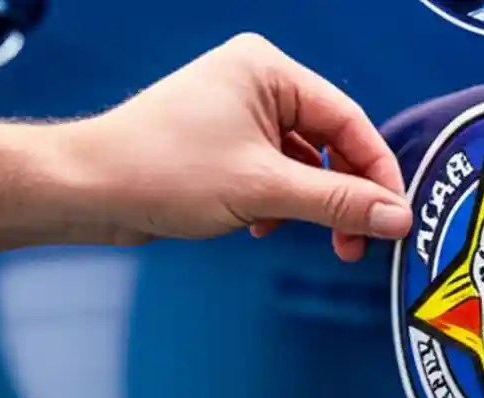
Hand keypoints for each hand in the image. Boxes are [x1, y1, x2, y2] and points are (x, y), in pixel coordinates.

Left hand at [56, 33, 411, 260]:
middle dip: (340, 195)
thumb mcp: (264, 189)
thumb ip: (337, 203)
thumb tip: (395, 217)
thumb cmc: (159, 170)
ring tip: (296, 234)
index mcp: (269, 70)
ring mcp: (237, 111)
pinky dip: (276, 202)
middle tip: (353, 241)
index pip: (348, 121)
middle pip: (328, 142)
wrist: (88, 190)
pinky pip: (273, 171)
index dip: (376, 173)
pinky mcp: (222, 141)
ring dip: (306, 204)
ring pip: (301, 162)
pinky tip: (258, 225)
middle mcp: (256, 82)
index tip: (394, 216)